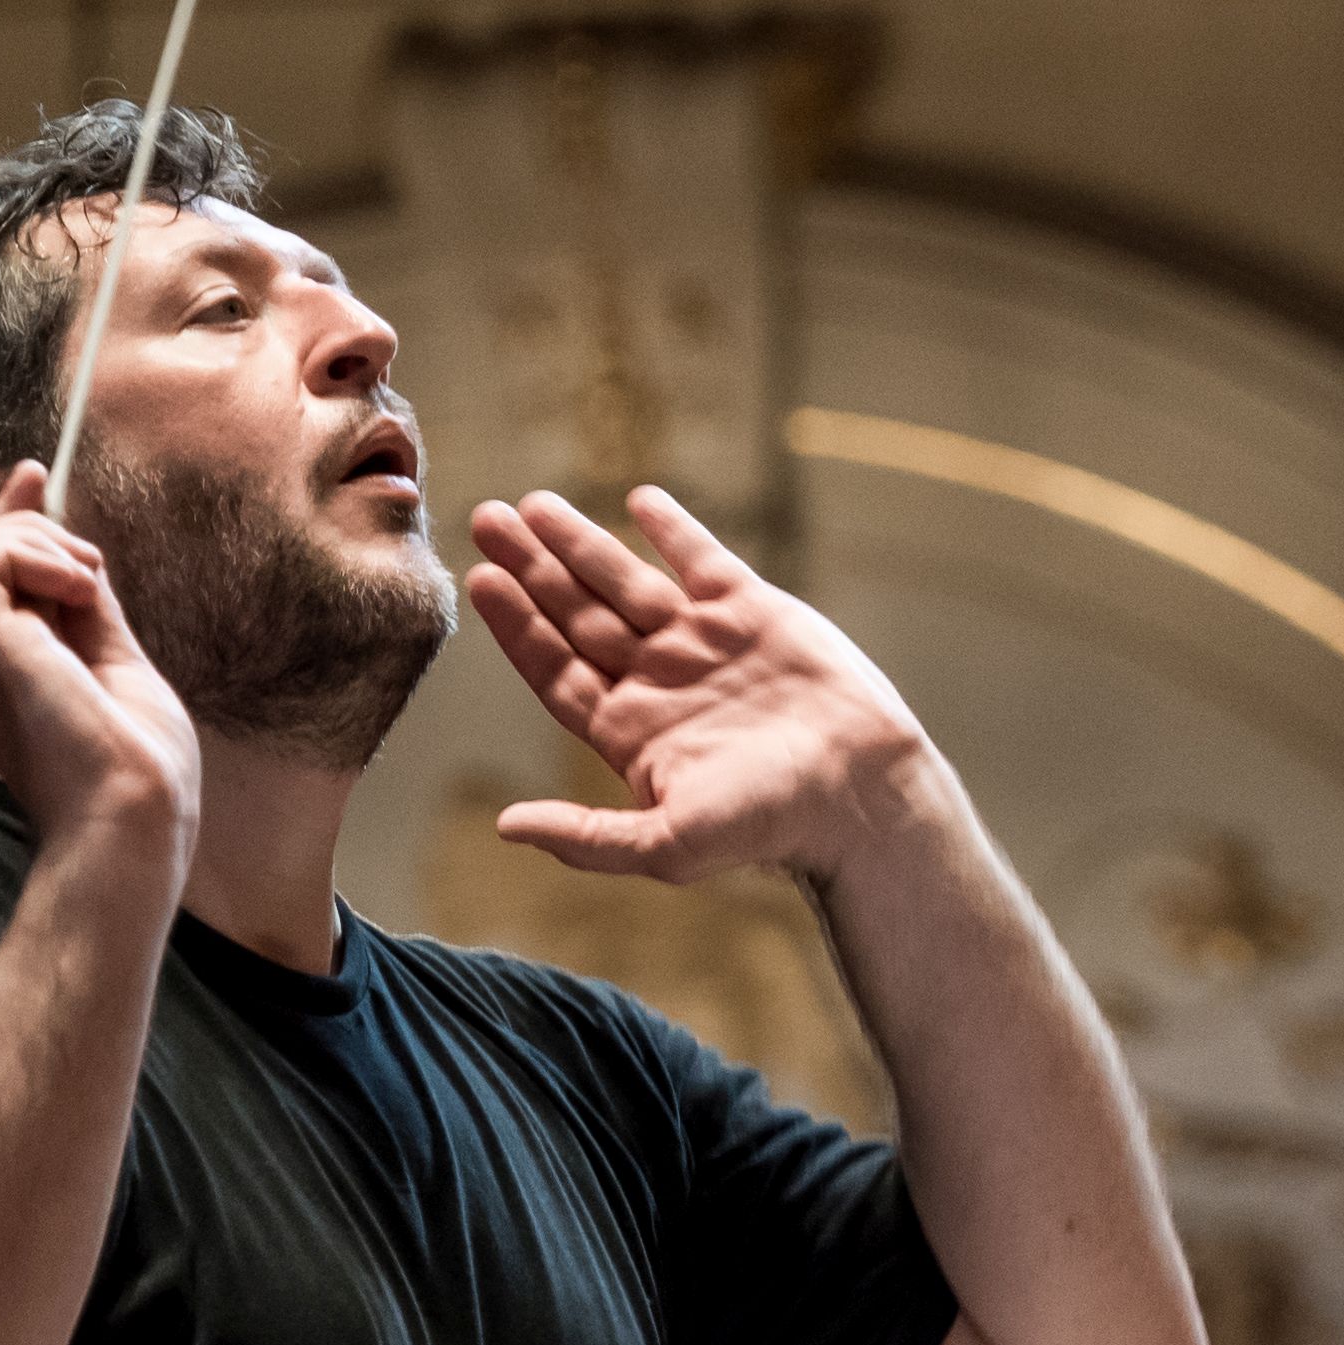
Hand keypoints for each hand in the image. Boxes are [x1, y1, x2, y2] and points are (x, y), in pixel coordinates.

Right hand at [0, 461, 201, 874]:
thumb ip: (91, 617)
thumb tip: (81, 559)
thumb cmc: (142, 775)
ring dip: (29, 542)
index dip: (1, 526)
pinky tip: (76, 588)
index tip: (31, 476)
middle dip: (15, 520)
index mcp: (7, 683)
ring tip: (86, 580)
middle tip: (84, 550)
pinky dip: (23, 556)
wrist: (134, 824)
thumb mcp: (118, 672)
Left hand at [465, 488, 936, 882]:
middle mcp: (658, 680)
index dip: (518, 626)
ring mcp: (703, 642)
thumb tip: (507, 828)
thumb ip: (586, 838)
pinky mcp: (753, 611)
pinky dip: (672, 528)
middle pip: (577, 614)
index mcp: (630, 730)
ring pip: (626, 581)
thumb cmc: (768, 823)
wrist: (861, 787)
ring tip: (536, 503)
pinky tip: (639, 501)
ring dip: (580, 542)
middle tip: (487, 520)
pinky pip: (701, 559)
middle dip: (532, 569)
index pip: (556, 668)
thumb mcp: (667, 843)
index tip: (481, 581)